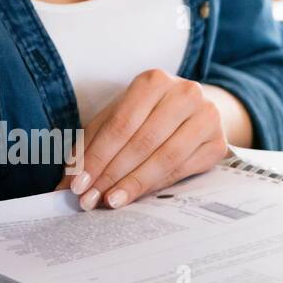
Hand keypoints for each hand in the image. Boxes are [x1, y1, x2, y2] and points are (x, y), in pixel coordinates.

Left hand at [56, 69, 229, 209]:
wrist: (192, 111)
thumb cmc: (145, 115)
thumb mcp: (115, 119)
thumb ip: (90, 145)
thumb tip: (65, 182)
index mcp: (153, 81)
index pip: (120, 125)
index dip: (97, 156)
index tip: (78, 183)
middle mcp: (185, 94)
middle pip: (141, 142)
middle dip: (110, 174)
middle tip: (89, 198)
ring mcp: (207, 118)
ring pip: (164, 158)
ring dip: (132, 183)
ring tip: (109, 201)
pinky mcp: (218, 144)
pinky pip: (183, 170)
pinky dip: (154, 185)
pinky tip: (135, 196)